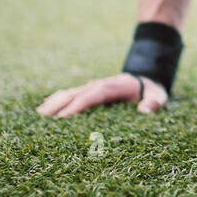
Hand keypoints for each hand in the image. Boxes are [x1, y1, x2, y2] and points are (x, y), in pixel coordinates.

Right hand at [36, 72, 167, 116]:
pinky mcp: (89, 92)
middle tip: (42, 118)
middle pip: (76, 93)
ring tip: (37, 116)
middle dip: (59, 105)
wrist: (146, 78)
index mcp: (114, 87)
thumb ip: (154, 103)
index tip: (64, 117)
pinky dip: (56, 101)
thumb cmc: (152, 91)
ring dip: (54, 103)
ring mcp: (92, 88)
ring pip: (69, 94)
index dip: (79, 105)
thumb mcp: (158, 96)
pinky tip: (44, 110)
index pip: (93, 95)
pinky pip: (70, 96)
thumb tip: (145, 111)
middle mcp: (99, 85)